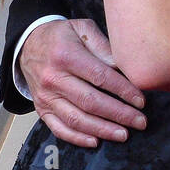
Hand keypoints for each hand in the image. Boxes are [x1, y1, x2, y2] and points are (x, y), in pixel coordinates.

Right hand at [20, 18, 146, 146]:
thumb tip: (125, 67)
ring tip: (124, 134)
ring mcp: (45, 96)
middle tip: (140, 122)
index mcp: (66, 55)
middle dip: (118, 114)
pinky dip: (77, 138)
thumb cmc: (62, 36)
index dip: (123, 90)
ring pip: (76, 119)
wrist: (28, 44)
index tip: (141, 101)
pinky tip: (96, 141)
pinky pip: (59, 128)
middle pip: (90, 102)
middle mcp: (53, 78)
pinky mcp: (41, 109)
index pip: (100, 77)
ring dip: (102, 129)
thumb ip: (104, 46)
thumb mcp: (83, 28)